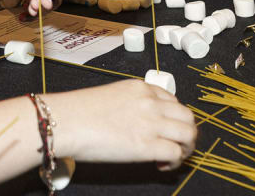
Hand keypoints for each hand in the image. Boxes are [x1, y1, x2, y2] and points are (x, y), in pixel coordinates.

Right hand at [47, 80, 195, 169]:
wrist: (66, 121)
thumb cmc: (78, 112)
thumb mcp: (111, 97)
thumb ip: (130, 105)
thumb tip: (138, 123)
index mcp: (140, 88)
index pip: (173, 101)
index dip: (173, 118)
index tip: (165, 129)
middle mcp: (150, 102)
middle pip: (188, 117)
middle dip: (187, 133)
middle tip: (177, 145)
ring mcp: (151, 123)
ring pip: (188, 134)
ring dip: (186, 147)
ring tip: (173, 157)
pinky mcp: (147, 145)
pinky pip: (176, 153)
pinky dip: (174, 162)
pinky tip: (161, 165)